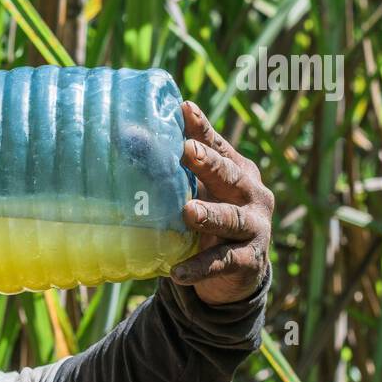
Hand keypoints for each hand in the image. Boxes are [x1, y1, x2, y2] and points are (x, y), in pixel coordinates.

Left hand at [173, 101, 273, 305]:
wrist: (236, 272)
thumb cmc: (208, 218)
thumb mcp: (192, 192)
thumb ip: (168, 169)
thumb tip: (127, 135)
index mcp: (238, 171)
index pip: (218, 146)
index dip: (201, 128)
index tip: (184, 108)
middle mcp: (252, 195)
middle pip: (230, 176)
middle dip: (209, 164)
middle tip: (188, 152)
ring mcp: (255, 228)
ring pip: (232, 219)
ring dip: (210, 215)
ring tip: (188, 212)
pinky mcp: (249, 261)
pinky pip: (222, 263)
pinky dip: (199, 268)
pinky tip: (178, 272)